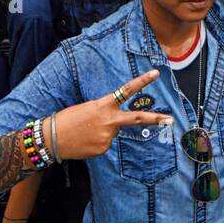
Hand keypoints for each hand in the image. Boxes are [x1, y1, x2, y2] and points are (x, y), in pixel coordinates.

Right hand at [50, 70, 173, 159]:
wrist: (52, 138)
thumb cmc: (67, 119)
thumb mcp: (87, 108)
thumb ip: (105, 112)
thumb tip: (115, 124)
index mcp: (103, 105)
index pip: (126, 90)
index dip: (142, 81)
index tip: (156, 73)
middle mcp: (109, 121)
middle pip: (137, 119)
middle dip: (155, 119)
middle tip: (171, 119)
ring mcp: (107, 137)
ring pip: (114, 133)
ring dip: (104, 131)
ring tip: (86, 131)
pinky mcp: (103, 149)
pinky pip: (106, 143)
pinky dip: (98, 141)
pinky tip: (85, 140)